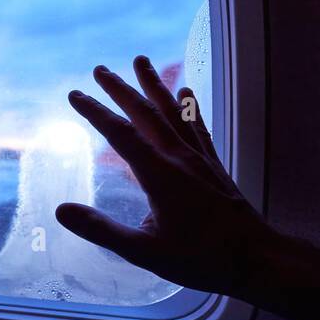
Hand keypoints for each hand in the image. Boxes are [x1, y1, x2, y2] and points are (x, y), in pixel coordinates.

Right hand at [55, 55, 319, 319]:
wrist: (258, 258)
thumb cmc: (202, 259)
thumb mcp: (145, 252)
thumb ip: (102, 230)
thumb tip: (62, 210)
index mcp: (160, 175)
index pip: (121, 135)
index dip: (96, 112)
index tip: (75, 94)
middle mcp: (179, 158)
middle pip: (146, 114)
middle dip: (121, 90)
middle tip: (100, 69)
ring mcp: (200, 160)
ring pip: (173, 113)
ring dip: (154, 86)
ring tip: (141, 61)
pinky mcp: (214, 166)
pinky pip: (197, 126)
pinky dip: (188, 106)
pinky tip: (185, 92)